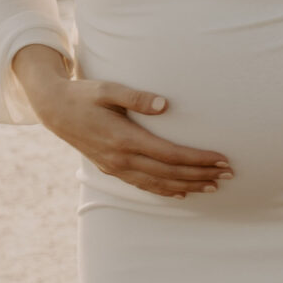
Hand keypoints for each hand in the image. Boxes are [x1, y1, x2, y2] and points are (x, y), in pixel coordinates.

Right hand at [14, 45, 232, 198]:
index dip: (198, 159)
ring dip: (187, 186)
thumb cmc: (84, 94)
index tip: (222, 159)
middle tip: (229, 175)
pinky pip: (142, 184)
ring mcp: (115, 166)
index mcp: (124, 138)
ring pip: (157, 183)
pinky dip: (164, 190)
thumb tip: (164, 104)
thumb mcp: (107, 89)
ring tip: (213, 187)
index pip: (170, 154)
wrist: (53, 109)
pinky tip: (181, 193)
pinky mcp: (110, 168)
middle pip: (169, 172)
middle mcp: (120, 158)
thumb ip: (135, 96)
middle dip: (201, 175)